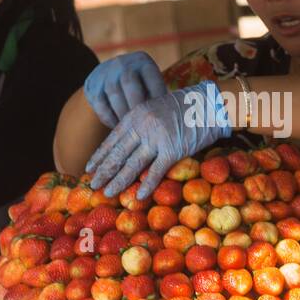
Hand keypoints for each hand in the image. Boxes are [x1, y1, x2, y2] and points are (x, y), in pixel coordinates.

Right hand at [82, 52, 167, 128]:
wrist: (107, 76)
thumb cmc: (139, 86)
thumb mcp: (149, 83)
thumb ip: (159, 96)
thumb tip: (174, 118)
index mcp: (143, 61)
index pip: (152, 77)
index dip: (157, 96)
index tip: (162, 115)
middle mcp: (123, 63)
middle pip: (129, 82)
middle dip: (137, 105)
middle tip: (145, 124)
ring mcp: (105, 74)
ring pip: (114, 94)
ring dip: (124, 114)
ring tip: (133, 129)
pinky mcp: (92, 86)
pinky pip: (101, 104)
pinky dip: (110, 118)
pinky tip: (119, 127)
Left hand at [86, 80, 231, 200]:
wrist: (209, 103)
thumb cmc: (185, 106)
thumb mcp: (155, 109)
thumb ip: (141, 124)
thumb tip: (128, 144)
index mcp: (135, 115)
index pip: (112, 139)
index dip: (100, 156)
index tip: (89, 168)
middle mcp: (142, 126)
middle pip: (118, 154)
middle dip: (104, 172)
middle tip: (93, 186)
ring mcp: (157, 138)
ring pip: (133, 164)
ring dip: (119, 181)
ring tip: (108, 193)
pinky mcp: (173, 149)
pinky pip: (156, 171)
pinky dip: (147, 185)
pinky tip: (139, 197)